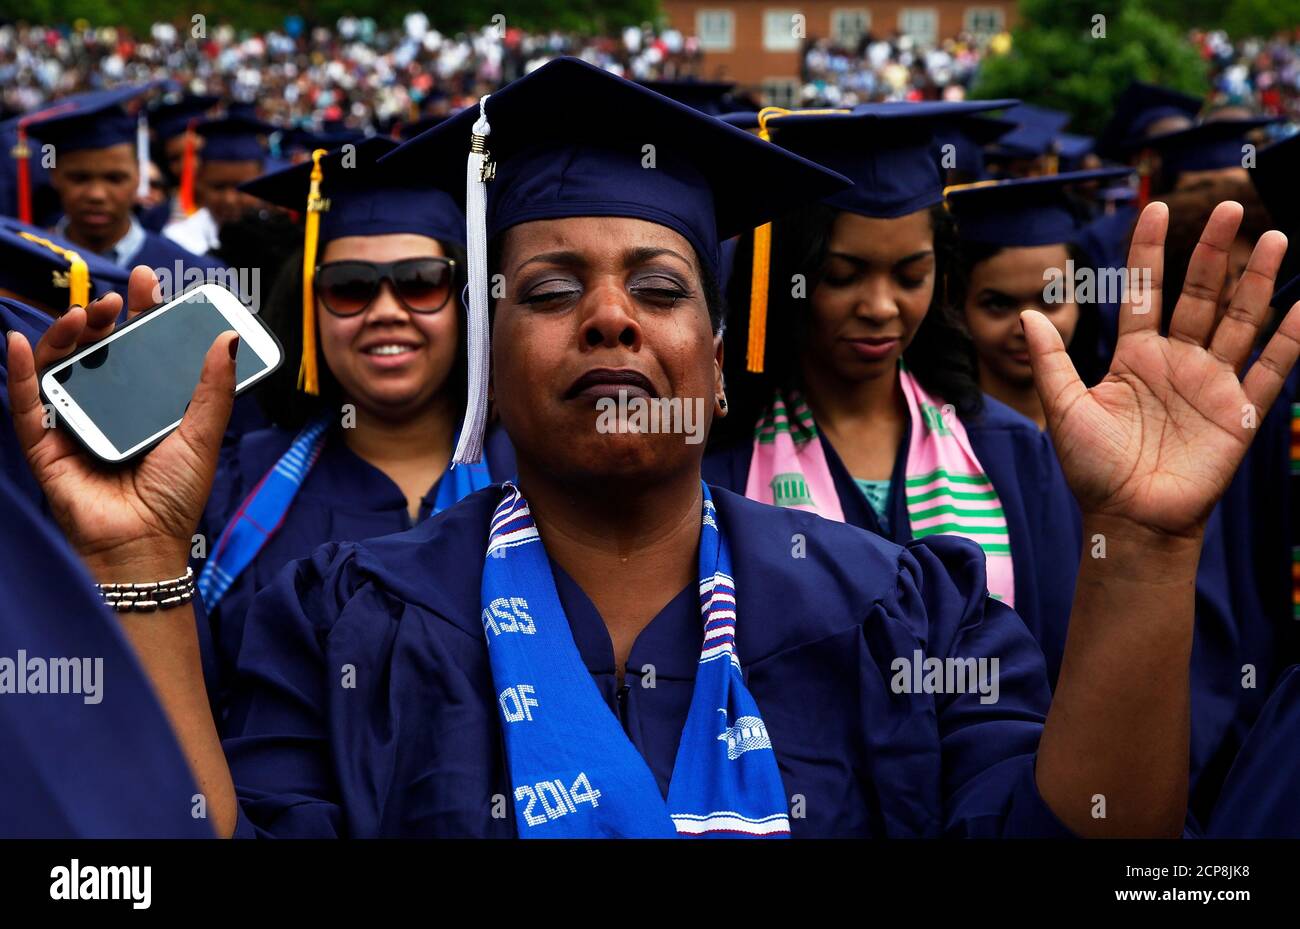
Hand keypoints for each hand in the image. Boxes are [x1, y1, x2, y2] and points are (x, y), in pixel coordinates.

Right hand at [7, 266, 236, 579]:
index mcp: (146, 403)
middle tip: (115, 298)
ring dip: (66, 335)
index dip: (141, 313)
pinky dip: (19, 372)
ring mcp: (75, 423)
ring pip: (61, 367)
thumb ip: (215, 388)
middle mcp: (109, 407)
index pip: (140, 348)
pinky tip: (19, 344)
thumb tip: (228, 339)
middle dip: (103, 317)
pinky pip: (26, 404)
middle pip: (98, 349)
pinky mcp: (46, 444)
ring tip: (84, 315)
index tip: (146, 281)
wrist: (145, 543)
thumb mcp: (203, 434)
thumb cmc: (176, 496)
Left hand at [1025, 201, 1298, 538]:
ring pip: (1241, 320)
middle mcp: (1176, 361)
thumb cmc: (1094, 469)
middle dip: (1214, 251)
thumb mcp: (1064, 409)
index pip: (1145, 291)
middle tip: (1231, 207)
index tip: (1155, 207)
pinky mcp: (1238, 412)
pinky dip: (1289, 340)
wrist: (1129, 520)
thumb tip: (1028, 314)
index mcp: (1134, 356)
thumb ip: (1052, 361)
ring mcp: (1211, 383)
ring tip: (1273, 237)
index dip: (1150, 250)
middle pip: (1200, 294)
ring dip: (1257, 281)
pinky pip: (1270, 370)